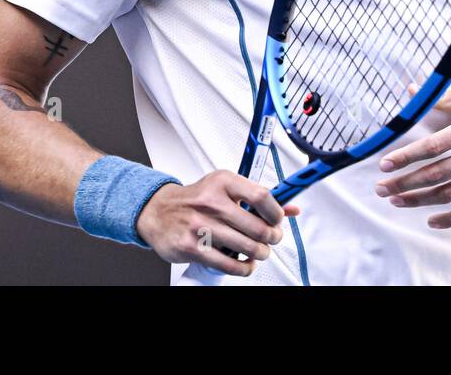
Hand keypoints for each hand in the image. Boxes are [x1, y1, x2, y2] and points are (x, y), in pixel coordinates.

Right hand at [136, 172, 300, 276]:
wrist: (158, 211)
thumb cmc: (196, 200)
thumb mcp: (225, 189)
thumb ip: (257, 198)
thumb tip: (291, 208)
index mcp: (222, 182)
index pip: (262, 196)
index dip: (277, 213)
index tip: (278, 219)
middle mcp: (211, 202)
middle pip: (257, 227)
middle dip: (272, 237)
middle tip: (272, 238)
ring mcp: (200, 226)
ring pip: (247, 248)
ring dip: (260, 253)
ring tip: (259, 251)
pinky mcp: (191, 247)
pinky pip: (229, 265)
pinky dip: (245, 268)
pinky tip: (246, 263)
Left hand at [375, 86, 450, 228]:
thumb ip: (444, 98)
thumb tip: (411, 91)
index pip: (434, 145)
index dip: (406, 156)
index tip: (384, 163)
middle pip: (436, 173)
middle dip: (404, 182)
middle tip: (381, 188)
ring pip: (449, 194)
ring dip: (419, 200)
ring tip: (396, 200)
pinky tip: (431, 220)